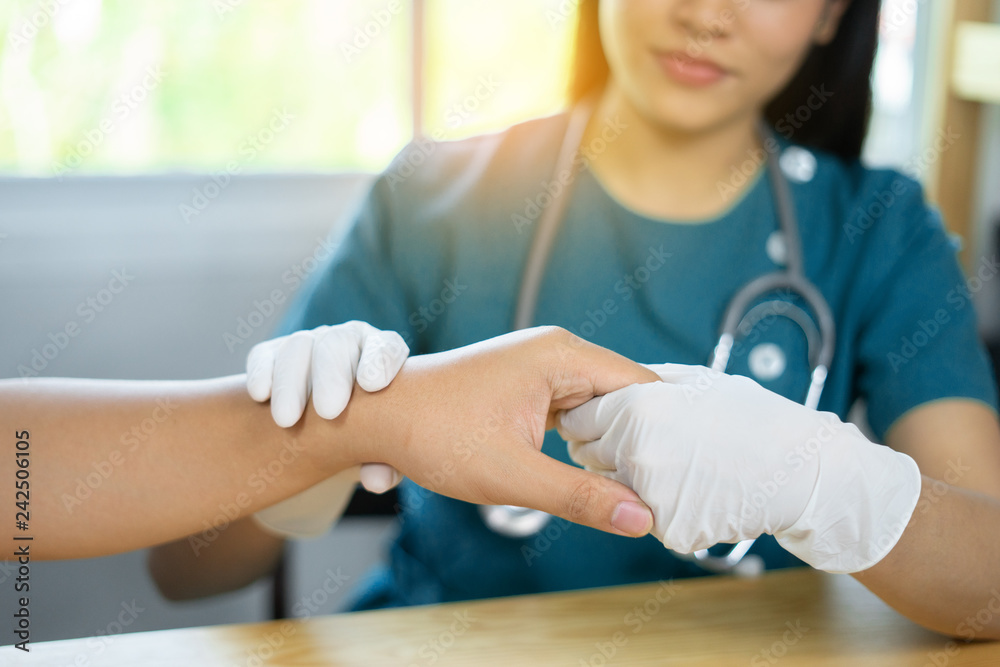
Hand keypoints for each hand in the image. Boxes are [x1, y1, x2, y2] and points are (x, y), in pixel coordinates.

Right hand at [246, 322, 406, 536]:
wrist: (322, 442)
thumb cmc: (363, 443)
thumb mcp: (377, 456)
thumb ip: (385, 465)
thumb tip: (377, 480)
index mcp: (381, 360)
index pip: (387, 347)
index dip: (380, 360)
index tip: (372, 385)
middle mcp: (346, 344)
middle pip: (338, 344)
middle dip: (331, 375)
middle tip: (328, 412)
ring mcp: (309, 345)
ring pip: (299, 347)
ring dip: (291, 382)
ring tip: (287, 420)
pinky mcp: (272, 355)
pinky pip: (265, 355)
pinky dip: (262, 372)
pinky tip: (260, 395)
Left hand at [342, 327, 658, 536]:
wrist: (377, 417)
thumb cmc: (434, 435)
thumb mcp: (511, 473)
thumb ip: (579, 495)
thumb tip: (640, 517)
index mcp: (561, 356)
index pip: (642, 387)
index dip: (667, 430)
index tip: (687, 471)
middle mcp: (557, 353)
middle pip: (627, 395)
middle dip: (646, 439)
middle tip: (671, 487)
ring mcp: (542, 368)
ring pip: (603, 407)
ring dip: (618, 443)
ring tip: (646, 485)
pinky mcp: (529, 388)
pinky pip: (577, 412)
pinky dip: (591, 441)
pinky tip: (602, 474)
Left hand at [558, 364, 921, 571]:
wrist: (801, 468)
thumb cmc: (751, 418)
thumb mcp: (693, 381)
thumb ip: (641, 382)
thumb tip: (606, 384)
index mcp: (634, 408)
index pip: (579, 419)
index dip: (591, 422)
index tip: (607, 424)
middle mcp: (634, 450)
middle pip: (589, 455)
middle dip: (606, 451)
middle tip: (650, 445)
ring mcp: (650, 493)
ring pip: (614, 488)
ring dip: (630, 480)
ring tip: (679, 464)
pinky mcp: (669, 528)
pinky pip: (645, 515)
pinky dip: (662, 506)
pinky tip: (695, 490)